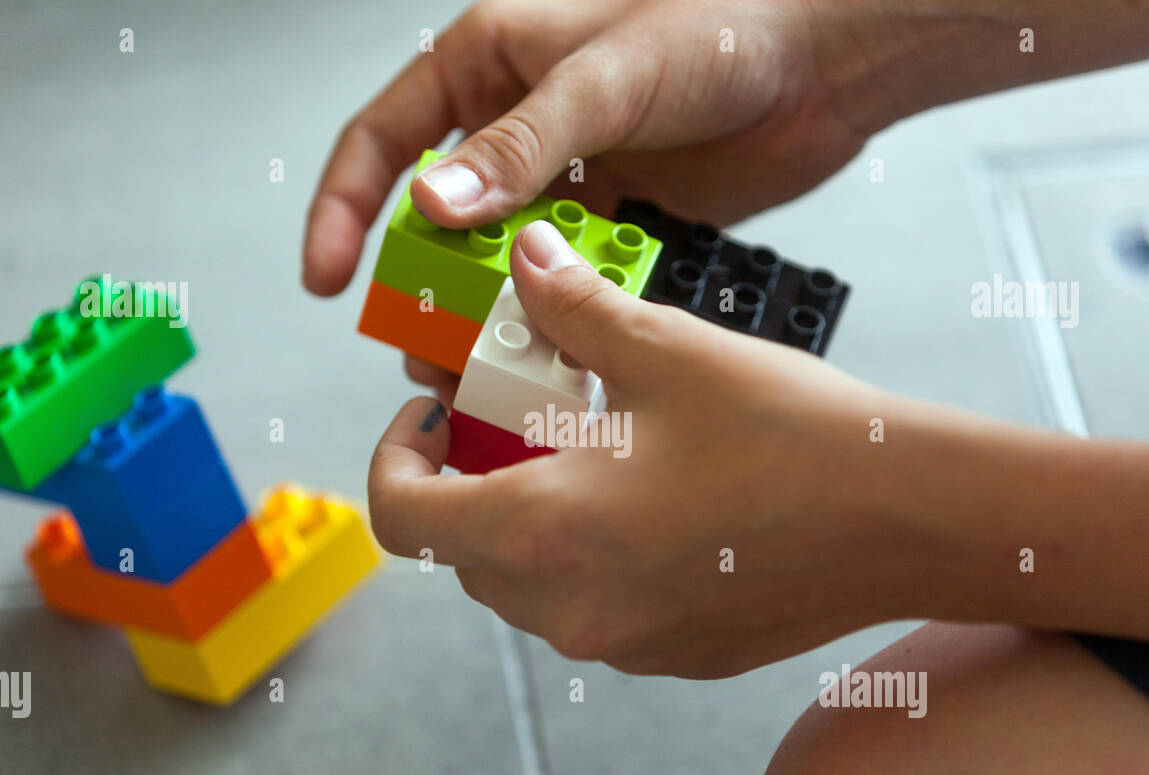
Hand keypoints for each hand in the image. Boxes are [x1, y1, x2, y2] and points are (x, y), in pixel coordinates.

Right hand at [304, 0, 878, 400]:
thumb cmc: (717, 27)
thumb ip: (519, 143)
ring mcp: (564, 180)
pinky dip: (552, 316)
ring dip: (486, 312)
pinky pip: (562, 280)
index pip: (384, 142)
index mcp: (486, 65)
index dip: (346, 211)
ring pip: (496, 260)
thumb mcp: (604, 76)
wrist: (820, 66)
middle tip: (426, 346)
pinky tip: (550, 350)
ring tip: (484, 366)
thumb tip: (432, 203)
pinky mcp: (613, 222)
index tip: (328, 279)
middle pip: (437, 220)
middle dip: (423, 286)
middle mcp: (515, 128)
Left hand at [367, 220, 933, 677]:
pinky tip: (651, 497)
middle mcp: (569, 609)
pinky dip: (587, 553)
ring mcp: (622, 644)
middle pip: (461, 550)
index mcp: (545, 533)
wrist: (909, 521)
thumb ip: (571, 310)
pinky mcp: (670, 655)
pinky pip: (589, 606)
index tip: (437, 412)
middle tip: (520, 412)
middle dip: (470, 476)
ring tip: (592, 447)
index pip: (401, 517)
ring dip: (527, 514)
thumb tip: (525, 263)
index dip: (397, 456)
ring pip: (524, 582)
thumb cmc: (793, 437)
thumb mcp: (666, 352)